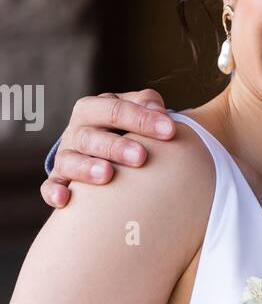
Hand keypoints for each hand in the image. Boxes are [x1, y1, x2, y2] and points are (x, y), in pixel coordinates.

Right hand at [41, 89, 176, 208]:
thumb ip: (147, 104)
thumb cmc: (125, 128)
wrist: (101, 147)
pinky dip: (54, 192)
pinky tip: (65, 199)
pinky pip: (51, 186)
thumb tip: (161, 112)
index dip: (142, 119)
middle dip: (115, 146)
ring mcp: (66, 156)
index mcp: (94, 109)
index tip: (170, 131)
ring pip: (69, 160)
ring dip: (86, 167)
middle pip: (90, 136)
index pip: (115, 109)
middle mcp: (77, 132)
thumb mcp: (133, 110)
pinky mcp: (59, 180)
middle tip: (141, 157)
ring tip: (107, 174)